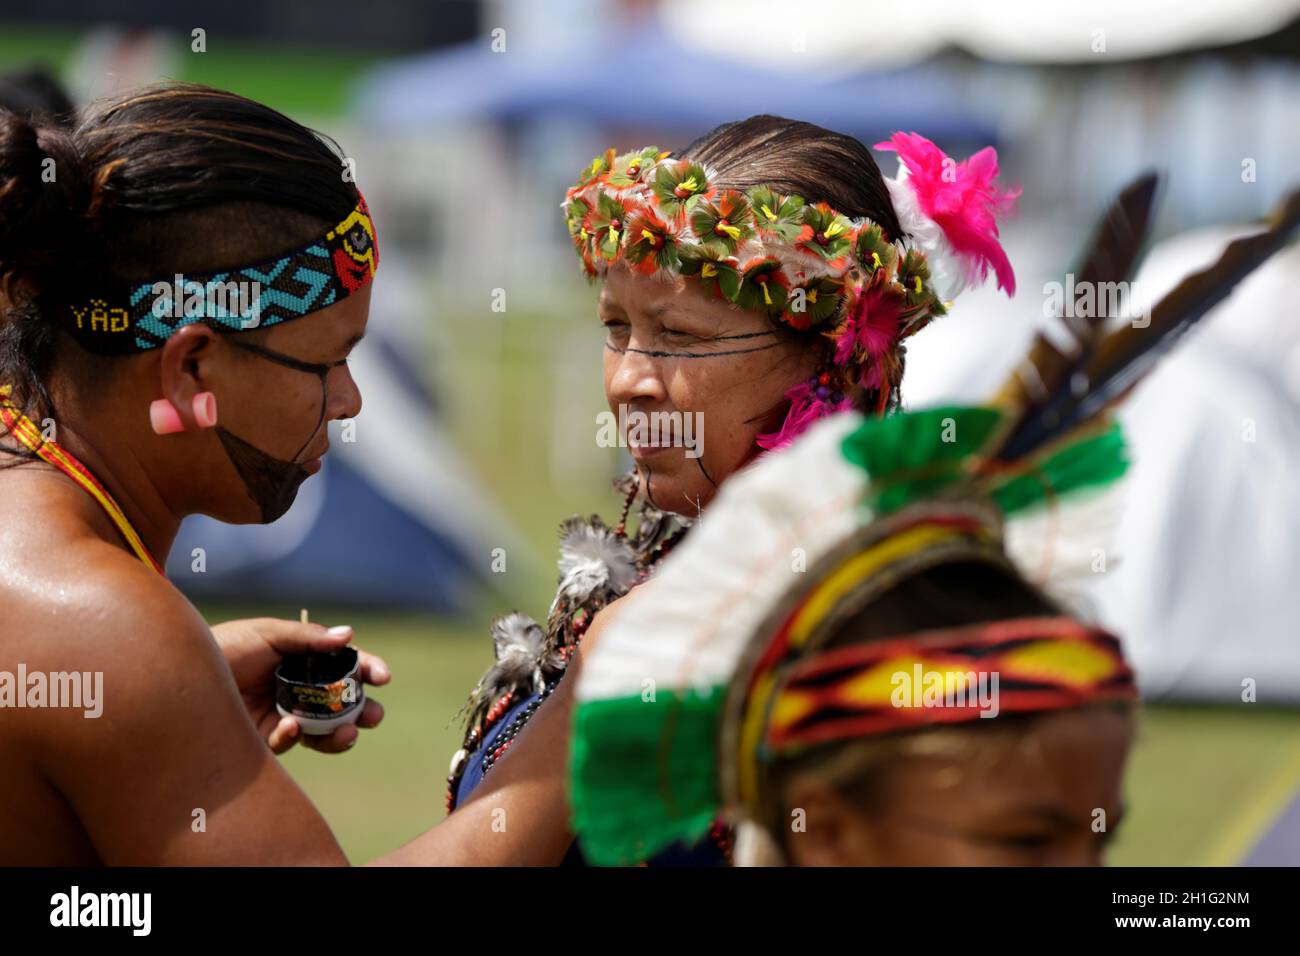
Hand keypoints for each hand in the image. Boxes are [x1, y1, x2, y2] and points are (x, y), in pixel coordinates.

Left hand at [211, 617, 389, 754]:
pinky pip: (289, 742)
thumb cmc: (224, 647)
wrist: (180, 678)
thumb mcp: (268, 633)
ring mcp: (283, 715)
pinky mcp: (264, 739)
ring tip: (349, 733)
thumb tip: (349, 634)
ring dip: (341, 734)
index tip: (383, 677)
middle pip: (342, 704)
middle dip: (364, 711)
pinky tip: (292, 726)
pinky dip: (295, 736)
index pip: (344, 666)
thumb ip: (309, 638)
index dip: (367, 670)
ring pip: (323, 731)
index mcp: (304, 660)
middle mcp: (298, 689)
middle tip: (374, 715)